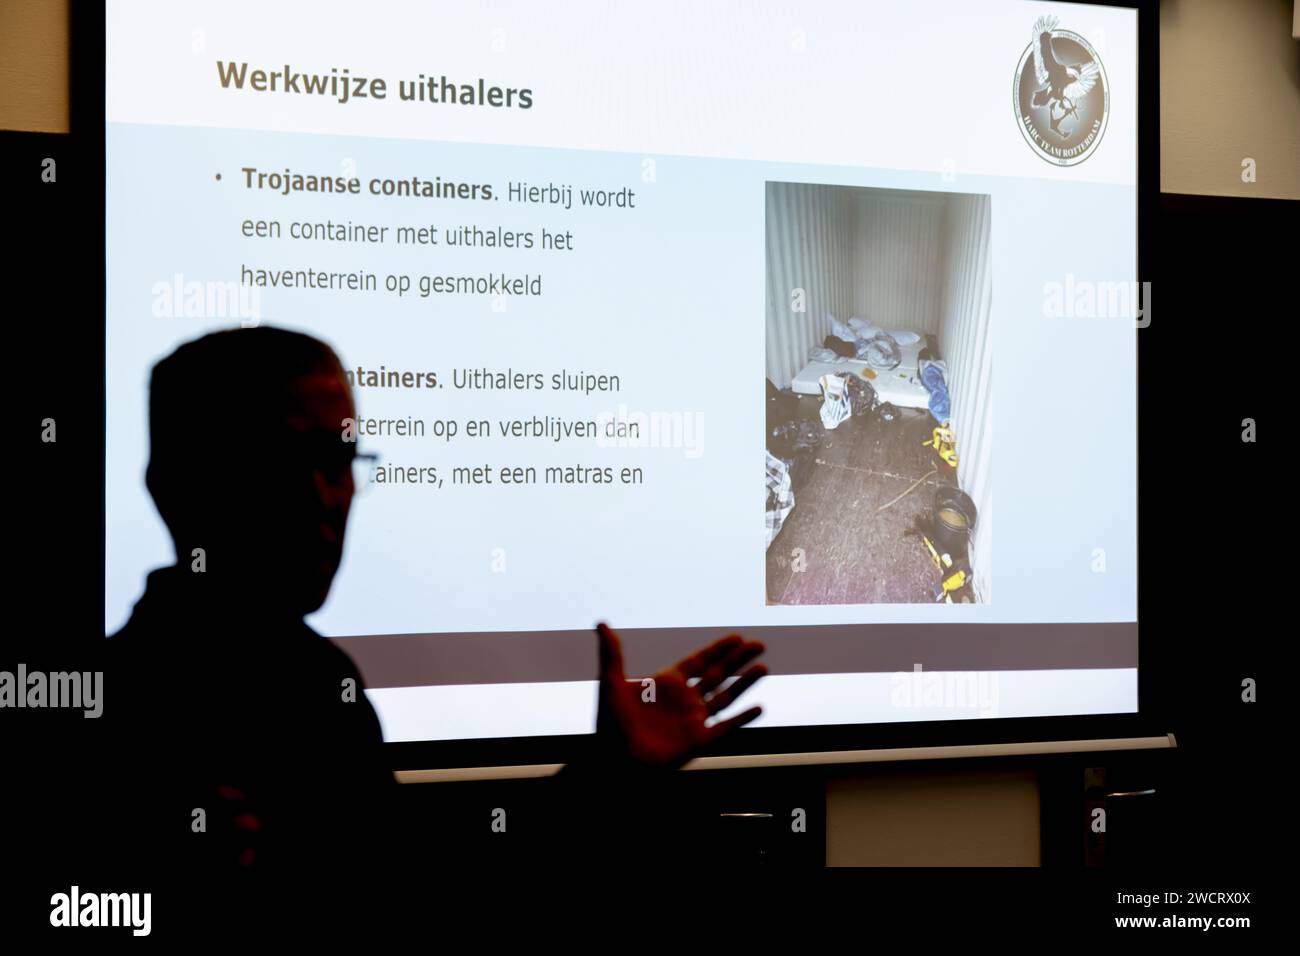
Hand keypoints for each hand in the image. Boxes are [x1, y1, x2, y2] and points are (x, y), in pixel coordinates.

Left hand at [594, 622, 766, 768]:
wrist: (614, 762)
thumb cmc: (609, 725)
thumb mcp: (611, 683)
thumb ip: (611, 653)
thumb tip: (600, 623)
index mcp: (667, 683)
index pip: (699, 661)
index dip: (718, 649)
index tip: (737, 637)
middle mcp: (684, 700)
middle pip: (717, 674)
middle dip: (738, 660)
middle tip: (759, 644)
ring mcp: (693, 720)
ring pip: (726, 697)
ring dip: (745, 683)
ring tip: (764, 668)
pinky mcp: (698, 742)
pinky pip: (726, 728)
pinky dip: (742, 718)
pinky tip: (758, 707)